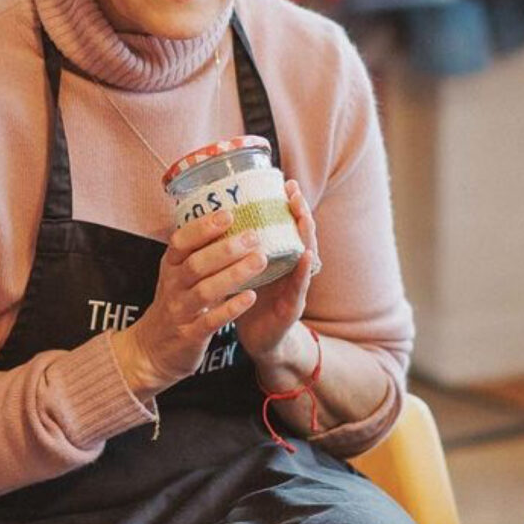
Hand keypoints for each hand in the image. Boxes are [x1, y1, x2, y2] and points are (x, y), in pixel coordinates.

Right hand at [113, 206, 264, 397]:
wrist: (152, 350)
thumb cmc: (175, 304)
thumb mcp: (178, 276)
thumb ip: (198, 253)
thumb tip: (230, 222)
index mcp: (170, 267)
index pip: (181, 242)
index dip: (203, 227)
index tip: (229, 214)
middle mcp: (173, 286)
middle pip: (197, 264)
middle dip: (226, 249)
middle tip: (254, 236)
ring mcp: (180, 311)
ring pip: (205, 290)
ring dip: (234, 274)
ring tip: (261, 260)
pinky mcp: (190, 335)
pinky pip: (211, 320)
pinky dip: (230, 308)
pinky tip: (250, 296)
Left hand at [236, 179, 318, 372]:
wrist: (256, 340)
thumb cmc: (249, 301)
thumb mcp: (242, 270)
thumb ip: (238, 248)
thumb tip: (217, 216)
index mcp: (277, 257)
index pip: (285, 226)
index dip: (288, 205)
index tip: (285, 183)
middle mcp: (290, 268)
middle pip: (300, 235)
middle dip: (300, 213)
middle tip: (295, 193)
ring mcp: (296, 286)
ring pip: (307, 256)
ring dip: (307, 236)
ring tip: (304, 216)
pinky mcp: (293, 307)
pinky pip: (300, 287)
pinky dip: (303, 271)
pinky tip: (304, 256)